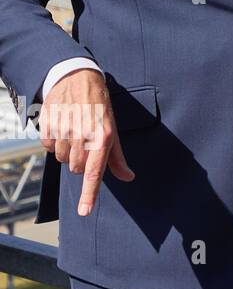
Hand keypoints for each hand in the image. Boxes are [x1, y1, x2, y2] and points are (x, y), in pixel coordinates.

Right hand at [40, 68, 134, 216]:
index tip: (84, 211)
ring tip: (75, 131)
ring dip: (67, 151)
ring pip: (61, 159)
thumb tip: (129, 177)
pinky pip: (48, 147)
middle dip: (80, 161)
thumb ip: (117, 157)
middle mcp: (83, 135)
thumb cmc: (100, 107)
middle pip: (75, 168)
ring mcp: (63, 130)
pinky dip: (54, 142)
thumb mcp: (113, 129)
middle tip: (86, 141)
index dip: (89, 193)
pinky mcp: (48, 126)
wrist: (77, 77)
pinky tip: (62, 126)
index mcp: (104, 136)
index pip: (94, 171)